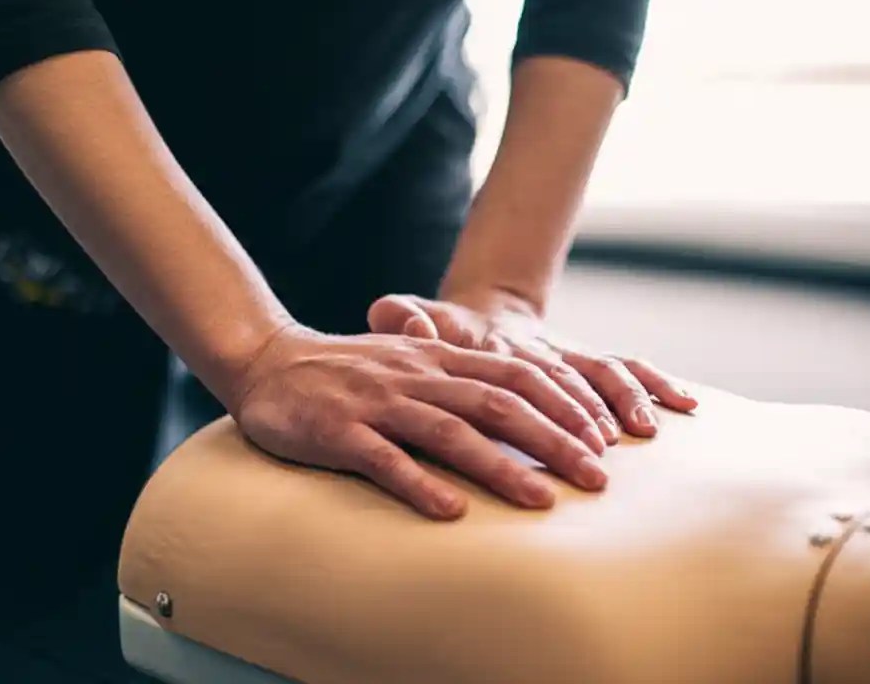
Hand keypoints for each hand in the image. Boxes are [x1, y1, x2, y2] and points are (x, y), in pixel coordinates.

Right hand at [231, 325, 608, 520]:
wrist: (266, 360)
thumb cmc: (344, 368)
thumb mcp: (406, 356)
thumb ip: (456, 369)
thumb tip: (520, 389)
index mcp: (438, 358)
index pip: (516, 374)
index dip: (564, 404)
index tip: (603, 439)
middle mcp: (416, 375)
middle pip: (497, 404)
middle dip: (553, 439)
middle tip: (597, 477)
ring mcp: (377, 402)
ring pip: (450, 432)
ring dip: (500, 467)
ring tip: (542, 500)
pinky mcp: (338, 430)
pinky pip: (384, 459)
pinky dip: (419, 484)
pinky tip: (450, 512)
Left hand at [367, 289, 697, 442]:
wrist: (477, 312)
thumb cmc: (441, 333)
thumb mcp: (414, 322)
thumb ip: (405, 318)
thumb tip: (397, 315)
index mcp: (499, 346)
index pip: (526, 378)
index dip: (548, 410)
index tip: (566, 440)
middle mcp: (541, 349)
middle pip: (570, 383)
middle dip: (587, 424)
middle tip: (599, 466)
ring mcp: (567, 354)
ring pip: (605, 372)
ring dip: (626, 402)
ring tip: (645, 432)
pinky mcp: (585, 361)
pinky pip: (627, 367)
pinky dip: (658, 383)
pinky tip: (689, 405)